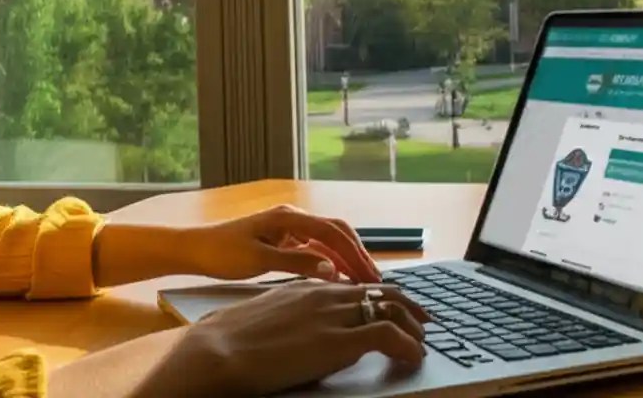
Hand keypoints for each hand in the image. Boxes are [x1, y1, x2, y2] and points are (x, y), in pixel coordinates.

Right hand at [156, 282, 430, 395]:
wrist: (219, 351)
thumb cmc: (229, 340)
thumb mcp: (265, 317)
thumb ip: (288, 317)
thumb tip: (295, 332)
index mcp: (307, 287)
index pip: (355, 284)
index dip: (381, 295)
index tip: (394, 309)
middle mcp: (325, 293)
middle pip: (381, 291)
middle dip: (408, 306)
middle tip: (423, 321)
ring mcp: (334, 314)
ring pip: (392, 308)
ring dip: (413, 326)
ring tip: (421, 343)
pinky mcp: (340, 340)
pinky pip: (389, 335)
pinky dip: (409, 345)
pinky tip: (413, 357)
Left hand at [186, 204, 380, 282]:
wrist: (194, 249)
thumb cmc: (221, 253)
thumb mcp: (259, 260)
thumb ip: (297, 261)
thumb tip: (333, 268)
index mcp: (289, 217)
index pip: (333, 232)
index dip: (355, 254)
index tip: (370, 277)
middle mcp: (293, 218)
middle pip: (337, 232)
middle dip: (358, 254)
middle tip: (375, 280)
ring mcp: (289, 228)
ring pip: (328, 240)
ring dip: (347, 258)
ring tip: (364, 281)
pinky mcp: (283, 240)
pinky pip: (316, 247)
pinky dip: (331, 261)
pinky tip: (338, 278)